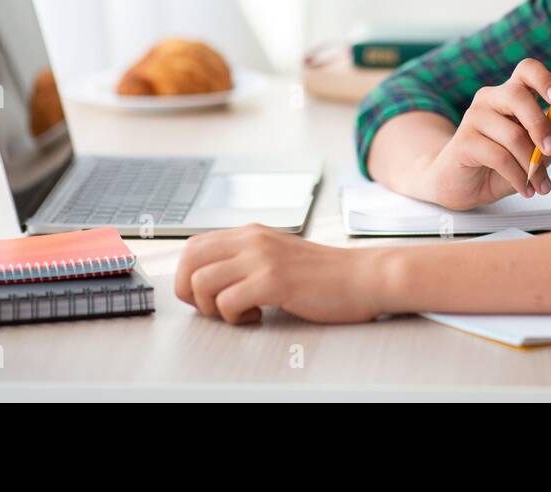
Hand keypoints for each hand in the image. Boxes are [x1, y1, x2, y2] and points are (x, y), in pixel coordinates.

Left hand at [175, 224, 382, 324]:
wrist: (363, 277)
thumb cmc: (325, 274)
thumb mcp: (279, 254)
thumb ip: (248, 259)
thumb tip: (211, 279)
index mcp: (251, 233)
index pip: (193, 246)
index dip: (187, 276)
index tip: (203, 296)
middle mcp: (252, 239)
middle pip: (189, 261)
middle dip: (189, 292)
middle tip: (213, 308)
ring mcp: (262, 258)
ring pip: (203, 282)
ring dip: (213, 308)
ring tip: (241, 312)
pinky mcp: (274, 281)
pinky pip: (228, 302)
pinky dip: (235, 318)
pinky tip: (258, 316)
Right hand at [423, 58, 550, 210]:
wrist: (460, 185)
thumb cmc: (496, 165)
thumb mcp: (529, 153)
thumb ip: (544, 139)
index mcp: (510, 94)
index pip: (526, 70)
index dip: (544, 79)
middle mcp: (490, 99)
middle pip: (518, 96)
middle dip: (540, 125)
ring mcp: (474, 117)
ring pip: (513, 134)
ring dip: (533, 165)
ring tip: (540, 185)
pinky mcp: (463, 140)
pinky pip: (500, 157)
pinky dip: (518, 177)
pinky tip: (525, 188)